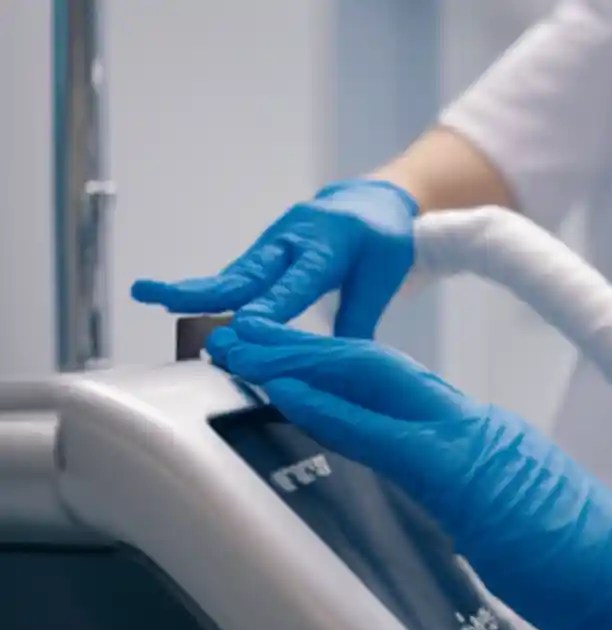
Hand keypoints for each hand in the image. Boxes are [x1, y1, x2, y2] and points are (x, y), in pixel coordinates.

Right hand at [132, 179, 416, 338]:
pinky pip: (235, 275)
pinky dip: (209, 291)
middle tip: (160, 296)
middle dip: (204, 289)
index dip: (269, 307)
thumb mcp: (382, 277)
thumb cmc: (381, 240)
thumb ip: (359, 319)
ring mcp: (272, 246)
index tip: (242, 328)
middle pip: (247, 272)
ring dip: (194, 289)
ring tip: (148, 294)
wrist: (369, 201)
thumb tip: (342, 365)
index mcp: (327, 247)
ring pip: (233, 273)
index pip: (295, 283)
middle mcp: (291, 243)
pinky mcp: (263, 255)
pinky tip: (175, 302)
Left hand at [206, 318, 611, 629]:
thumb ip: (469, 497)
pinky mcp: (461, 474)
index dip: (338, 368)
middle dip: (307, 348)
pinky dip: (330, 408)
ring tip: (247, 347)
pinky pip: (382, 433)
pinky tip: (287, 391)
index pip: (398, 390)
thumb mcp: (515, 517)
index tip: (292, 360)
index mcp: (483, 436)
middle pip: (377, 370)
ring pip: (374, 385)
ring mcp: (469, 443)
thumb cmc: (587, 561)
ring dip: (303, 364)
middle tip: (247, 332)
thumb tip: (439, 501)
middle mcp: (473, 425)